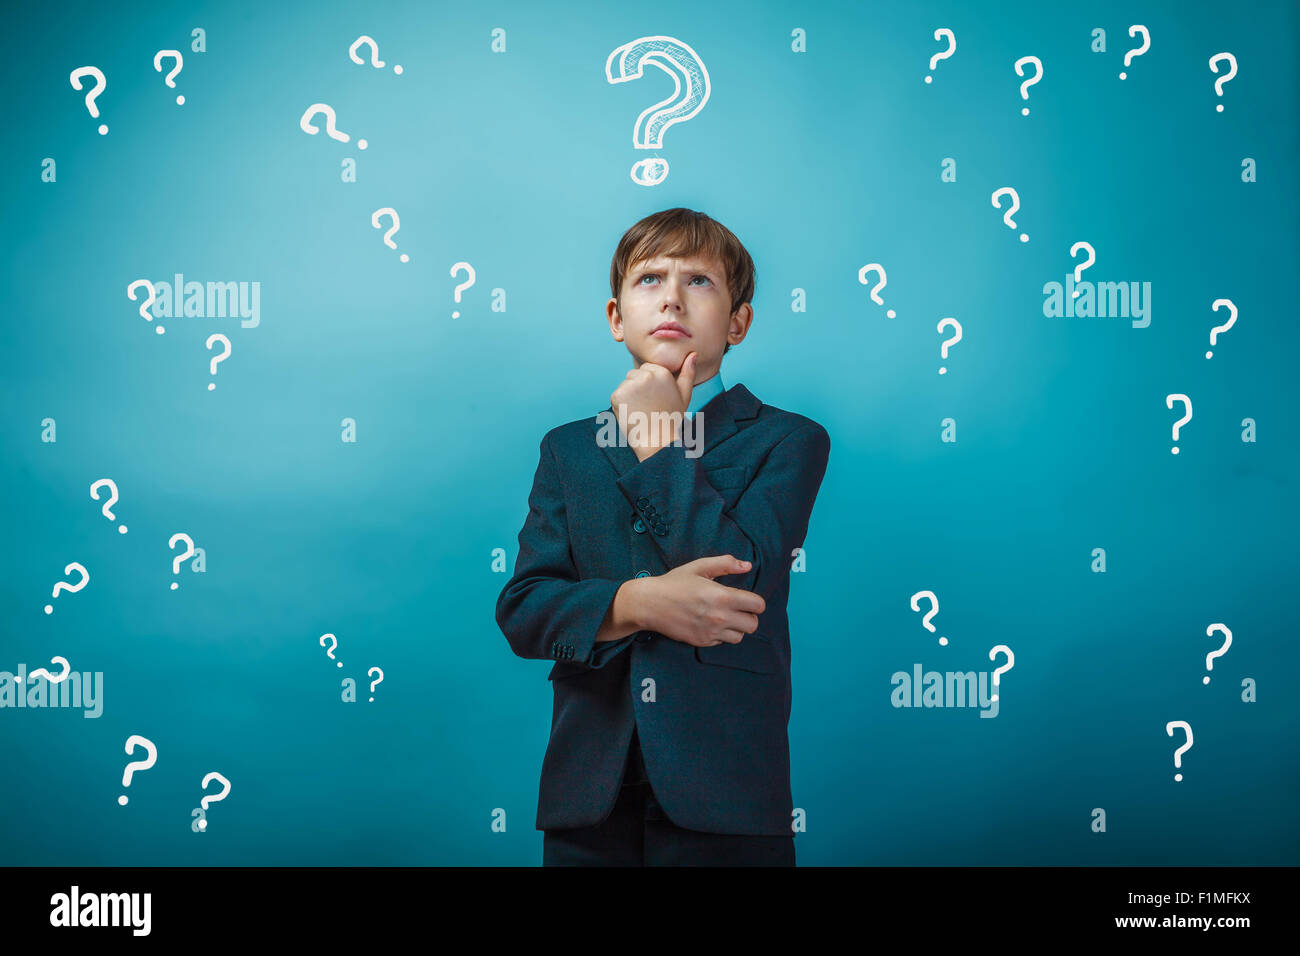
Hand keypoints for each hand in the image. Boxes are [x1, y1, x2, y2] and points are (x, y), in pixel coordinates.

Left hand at [610, 352, 697, 458]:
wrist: (657, 441)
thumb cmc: (671, 418)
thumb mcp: (685, 394)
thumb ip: (688, 372)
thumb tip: (693, 353)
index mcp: (662, 372)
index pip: (647, 369)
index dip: (650, 385)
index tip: (656, 398)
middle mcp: (646, 375)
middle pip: (633, 375)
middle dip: (638, 388)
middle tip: (648, 406)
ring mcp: (631, 385)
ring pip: (625, 385)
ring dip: (629, 396)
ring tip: (641, 411)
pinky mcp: (618, 395)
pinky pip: (617, 396)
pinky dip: (621, 405)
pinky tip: (632, 414)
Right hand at [632, 554, 764, 647]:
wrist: (650, 604)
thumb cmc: (674, 583)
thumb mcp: (699, 567)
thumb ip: (725, 564)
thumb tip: (747, 565)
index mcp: (723, 596)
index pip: (758, 605)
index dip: (755, 601)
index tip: (747, 599)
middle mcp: (720, 617)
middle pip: (753, 625)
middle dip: (749, 616)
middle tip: (738, 609)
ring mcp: (711, 632)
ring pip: (740, 637)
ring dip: (736, 628)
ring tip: (724, 617)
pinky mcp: (702, 642)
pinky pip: (722, 642)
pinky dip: (721, 634)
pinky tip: (710, 623)